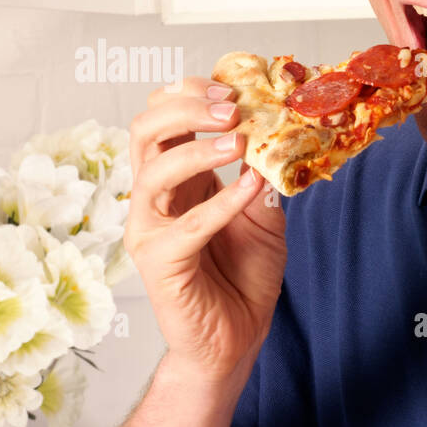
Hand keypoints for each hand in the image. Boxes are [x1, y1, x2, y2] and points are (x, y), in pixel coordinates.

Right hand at [124, 76, 286, 380]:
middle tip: (230, 107)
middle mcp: (156, 198)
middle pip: (146, 131)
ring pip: (154, 172)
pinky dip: (220, 202)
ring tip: (241, 141)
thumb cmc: (244, 279)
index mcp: (178, 179)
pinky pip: (185, 225)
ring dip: (199, 149)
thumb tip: (281, 139)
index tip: (234, 87)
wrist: (235, 339)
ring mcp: (150, 229)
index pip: (164, 118)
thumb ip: (265, 180)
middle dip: (186, 108)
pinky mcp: (159, 262)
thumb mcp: (265, 218)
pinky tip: (251, 189)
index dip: (191, 94)